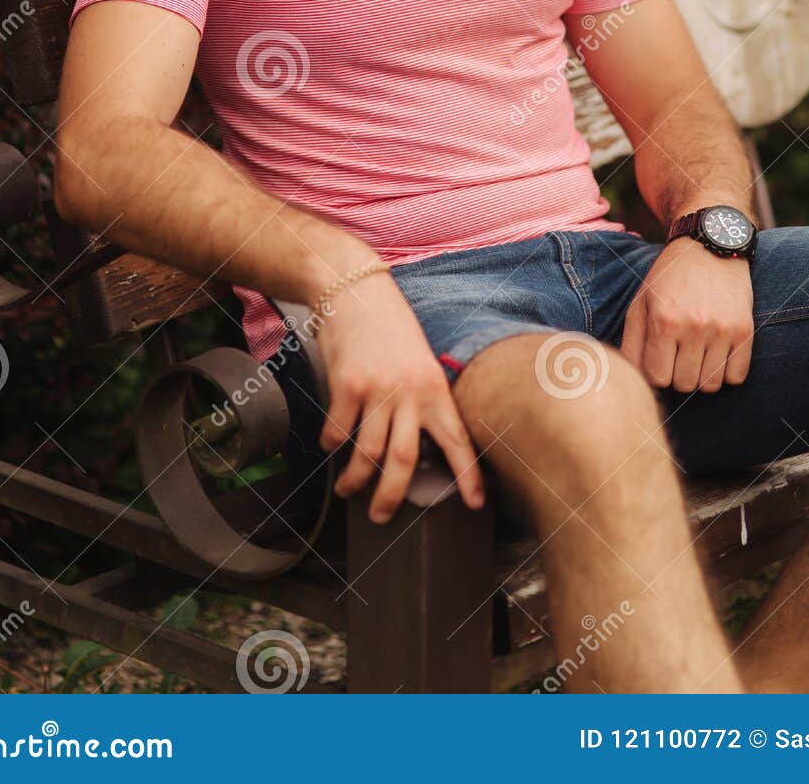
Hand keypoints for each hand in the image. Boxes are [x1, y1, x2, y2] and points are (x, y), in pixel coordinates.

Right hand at [313, 270, 485, 524]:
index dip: (468, 475)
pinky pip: (338, 432)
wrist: (355, 291)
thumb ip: (423, 398)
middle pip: (403, 460)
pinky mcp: (346, 385)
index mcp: (435, 388)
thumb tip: (420, 443)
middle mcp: (409, 392)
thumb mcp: (420, 360)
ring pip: (367, 454)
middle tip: (382, 517)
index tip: (477, 504)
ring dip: (355, 480)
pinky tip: (331, 449)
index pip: (457, 439)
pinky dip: (332, 447)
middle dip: (392, 497)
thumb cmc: (390, 327)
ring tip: (348, 491)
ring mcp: (377, 390)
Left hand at [619, 236, 754, 392]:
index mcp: (664, 320)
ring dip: (703, 375)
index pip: (657, 378)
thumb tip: (631, 377)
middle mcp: (694, 327)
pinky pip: (736, 377)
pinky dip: (727, 372)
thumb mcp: (641, 301)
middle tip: (680, 353)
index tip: (660, 359)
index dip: (656, 372)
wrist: (710, 245)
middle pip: (684, 385)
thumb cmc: (669, 276)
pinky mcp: (745, 330)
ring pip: (711, 385)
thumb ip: (632, 341)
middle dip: (679, 374)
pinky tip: (718, 353)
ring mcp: (722, 330)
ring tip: (698, 352)